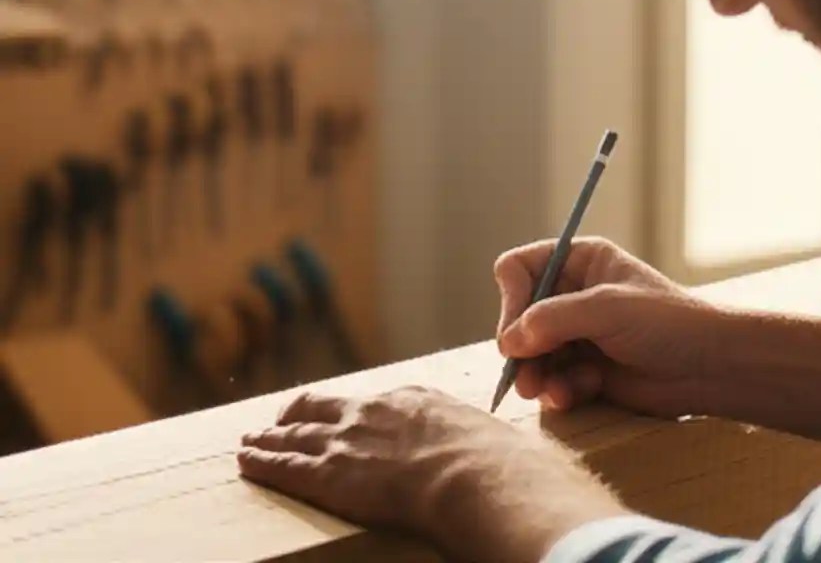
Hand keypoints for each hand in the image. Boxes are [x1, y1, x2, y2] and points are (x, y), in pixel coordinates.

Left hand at [237, 386, 626, 562]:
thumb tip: (514, 468)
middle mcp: (376, 410)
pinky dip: (261, 461)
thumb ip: (483, 449)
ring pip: (294, 433)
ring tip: (251, 442)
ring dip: (269, 438)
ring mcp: (350, 438)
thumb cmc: (501, 468)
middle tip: (283, 421)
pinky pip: (283, 463)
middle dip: (300, 414)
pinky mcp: (328, 472)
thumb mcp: (496, 445)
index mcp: (419, 400)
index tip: (347, 418)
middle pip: (324, 406)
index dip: (354, 411)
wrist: (479, 478)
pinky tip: (247, 460)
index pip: (375, 402)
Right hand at [494, 236, 725, 416]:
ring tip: (553, 392)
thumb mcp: (606, 309)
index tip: (516, 333)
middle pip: (519, 318)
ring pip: (531, 355)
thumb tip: (509, 342)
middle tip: (525, 379)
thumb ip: (552, 318)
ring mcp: (579, 334)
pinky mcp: (586, 369)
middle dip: (521, 350)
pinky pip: (552, 379)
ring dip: (537, 376)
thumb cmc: (668, 323)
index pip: (519, 270)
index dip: (511, 300)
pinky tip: (579, 394)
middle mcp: (573, 295)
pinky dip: (560, 390)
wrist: (710, 367)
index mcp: (580, 262)